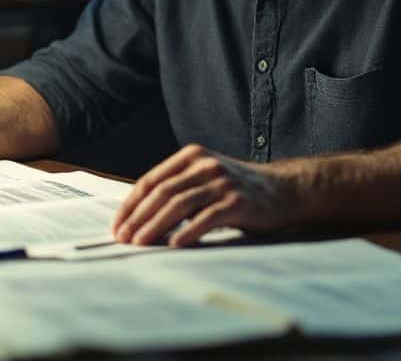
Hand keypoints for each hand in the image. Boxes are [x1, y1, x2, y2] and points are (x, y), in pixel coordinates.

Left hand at [111, 144, 295, 246]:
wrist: (284, 190)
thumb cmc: (237, 189)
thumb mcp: (205, 178)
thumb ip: (178, 188)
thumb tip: (138, 218)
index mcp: (191, 156)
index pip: (151, 181)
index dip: (131, 205)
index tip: (117, 226)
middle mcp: (205, 165)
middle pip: (162, 192)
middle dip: (138, 217)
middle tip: (123, 239)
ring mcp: (222, 182)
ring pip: (179, 204)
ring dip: (155, 226)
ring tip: (140, 244)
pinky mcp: (238, 201)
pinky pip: (207, 217)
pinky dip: (188, 231)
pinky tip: (174, 244)